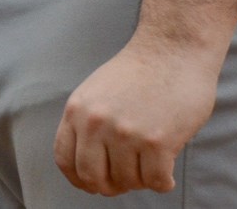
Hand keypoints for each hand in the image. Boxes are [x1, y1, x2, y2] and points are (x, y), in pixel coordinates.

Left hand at [53, 42, 216, 194]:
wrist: (172, 50)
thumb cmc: (138, 73)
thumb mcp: (96, 92)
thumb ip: (87, 123)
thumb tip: (86, 163)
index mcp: (77, 111)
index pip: (65, 159)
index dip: (78, 179)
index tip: (92, 184)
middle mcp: (96, 124)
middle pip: (92, 177)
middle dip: (109, 186)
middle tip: (125, 183)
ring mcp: (126, 133)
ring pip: (128, 182)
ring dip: (140, 181)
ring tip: (150, 166)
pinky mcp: (157, 141)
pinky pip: (156, 182)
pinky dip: (163, 184)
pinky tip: (167, 174)